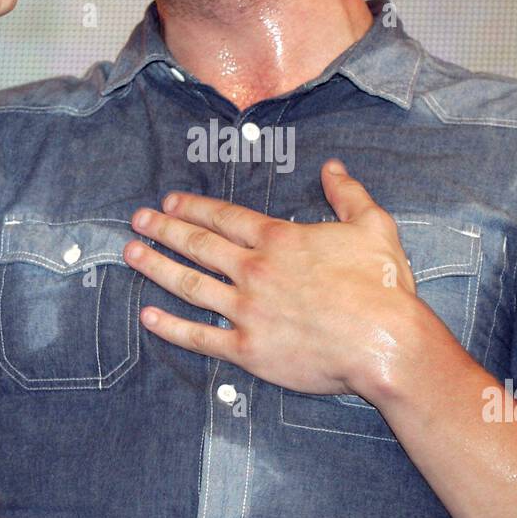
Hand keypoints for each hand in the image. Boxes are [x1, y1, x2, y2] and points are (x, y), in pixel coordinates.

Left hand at [123, 158, 423, 403]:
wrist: (386, 343)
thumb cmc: (382, 286)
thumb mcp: (372, 225)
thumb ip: (348, 193)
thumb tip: (332, 167)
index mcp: (279, 239)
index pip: (224, 217)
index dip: (194, 207)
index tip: (170, 201)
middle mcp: (255, 270)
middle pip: (198, 245)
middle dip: (163, 229)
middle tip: (138, 220)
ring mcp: (247, 311)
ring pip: (190, 285)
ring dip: (156, 267)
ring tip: (130, 254)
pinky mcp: (248, 350)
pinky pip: (200, 337)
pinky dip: (171, 328)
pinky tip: (148, 317)